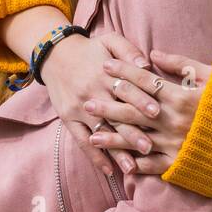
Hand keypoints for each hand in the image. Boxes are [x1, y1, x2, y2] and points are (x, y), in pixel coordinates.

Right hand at [41, 30, 161, 176]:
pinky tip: (108, 170)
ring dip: (116, 151)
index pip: (126, 89)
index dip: (141, 100)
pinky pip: (81, 141)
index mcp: (105, 74)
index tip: (157, 112)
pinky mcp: (69, 119)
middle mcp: (92, 93)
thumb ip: (129, 50)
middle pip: (115, 115)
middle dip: (132, 132)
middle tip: (149, 147)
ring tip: (131, 168)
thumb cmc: (89, 49)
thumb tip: (147, 65)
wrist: (54, 54)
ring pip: (101, 132)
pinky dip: (94, 156)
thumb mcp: (109, 40)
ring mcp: (79, 108)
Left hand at [83, 50, 211, 175]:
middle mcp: (171, 120)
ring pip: (135, 139)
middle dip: (107, 105)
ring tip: (91, 136)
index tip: (104, 65)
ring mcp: (173, 143)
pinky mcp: (178, 163)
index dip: (122, 72)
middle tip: (85, 101)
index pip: (143, 81)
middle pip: (131, 110)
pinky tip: (117, 163)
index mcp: (180, 96)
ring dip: (111, 138)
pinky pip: (151, 165)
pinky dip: (134, 164)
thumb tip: (154, 54)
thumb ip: (183, 64)